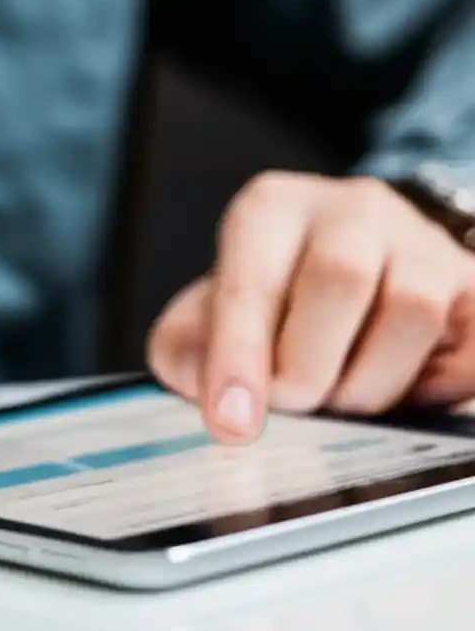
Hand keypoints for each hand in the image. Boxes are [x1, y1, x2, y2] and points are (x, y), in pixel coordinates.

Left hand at [148, 170, 474, 443]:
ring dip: (369, 383)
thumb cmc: (267, 299)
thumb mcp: (203, 315)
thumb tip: (203, 388)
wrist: (351, 269)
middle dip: (308, 369)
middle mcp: (351, 210)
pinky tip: (399, 387)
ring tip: (341, 395)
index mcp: (271, 209)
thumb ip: (185, 349)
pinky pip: (469, 350)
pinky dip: (434, 388)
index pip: (251, 280)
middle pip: (341, 280)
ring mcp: (422, 241)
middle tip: (292, 404)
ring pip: (412, 311)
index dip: (239, 356)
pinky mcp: (474, 283)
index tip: (233, 421)